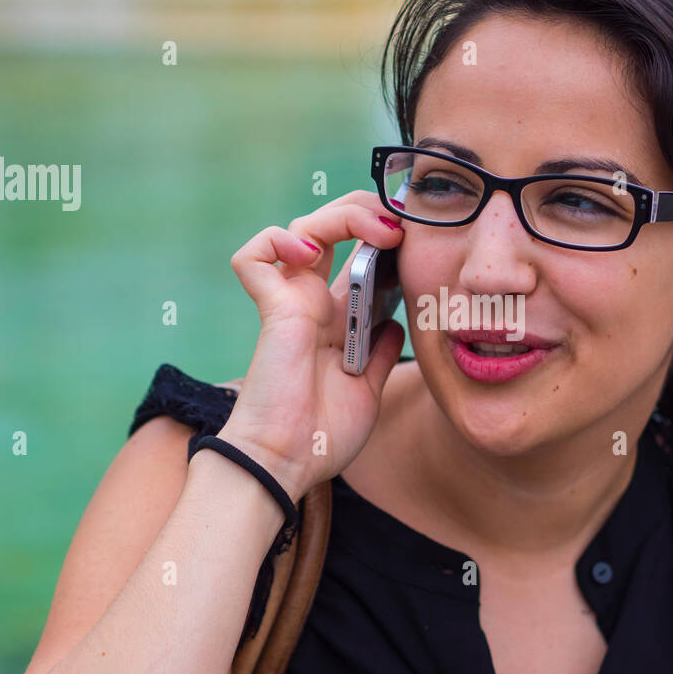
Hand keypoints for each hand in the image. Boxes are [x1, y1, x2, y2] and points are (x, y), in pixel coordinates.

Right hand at [218, 190, 405, 500]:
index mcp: (339, 319)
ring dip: (342, 217)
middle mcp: (314, 303)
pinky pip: (254, 258)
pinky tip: (309, 254)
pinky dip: (276, 242)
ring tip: (378, 231)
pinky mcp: (273, 310)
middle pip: (334, 227)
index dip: (383, 235)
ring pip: (303, 227)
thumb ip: (383, 352)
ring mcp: (291, 303)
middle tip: (402, 226)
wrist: (292, 462)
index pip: (358, 254)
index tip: (418, 239)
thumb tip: (396, 322)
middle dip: (368, 211)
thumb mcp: (370, 388)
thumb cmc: (324, 434)